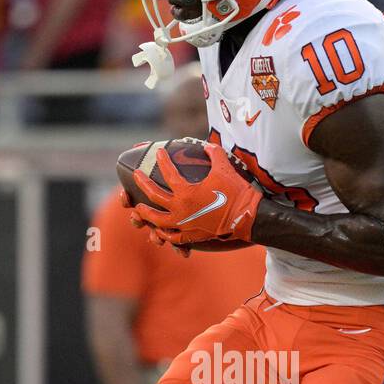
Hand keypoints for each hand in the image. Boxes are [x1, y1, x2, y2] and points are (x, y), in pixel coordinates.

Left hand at [129, 143, 263, 245]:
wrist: (247, 217)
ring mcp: (184, 224)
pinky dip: (164, 233)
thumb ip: (213, 153)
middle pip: (154, 196)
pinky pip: (172, 237)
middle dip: (142, 183)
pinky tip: (159, 230)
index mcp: (186, 192)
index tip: (159, 152)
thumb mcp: (224, 167)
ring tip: (137, 209)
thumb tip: (207, 146)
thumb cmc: (236, 192)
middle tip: (136, 174)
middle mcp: (180, 209)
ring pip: (157, 220)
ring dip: (146, 213)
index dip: (162, 160)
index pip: (168, 173)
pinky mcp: (191, 235)